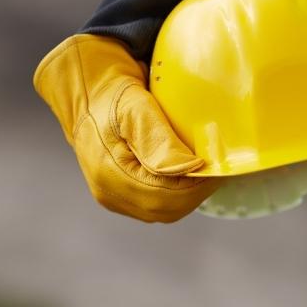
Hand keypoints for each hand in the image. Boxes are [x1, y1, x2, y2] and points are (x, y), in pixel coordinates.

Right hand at [33, 34, 219, 221]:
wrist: (89, 96)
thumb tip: (190, 168)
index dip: (195, 187)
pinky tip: (188, 176)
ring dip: (188, 196)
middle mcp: (107, 191)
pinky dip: (176, 195)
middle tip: (217, 170)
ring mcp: (112, 196)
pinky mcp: (119, 195)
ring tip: (205, 172)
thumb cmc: (113, 95)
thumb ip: (160, 140)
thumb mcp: (136, 108)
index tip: (217, 168)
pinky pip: (155, 205)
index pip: (163, 197)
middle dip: (196, 193)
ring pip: (162, 211)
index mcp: (108, 173)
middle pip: (165, 209)